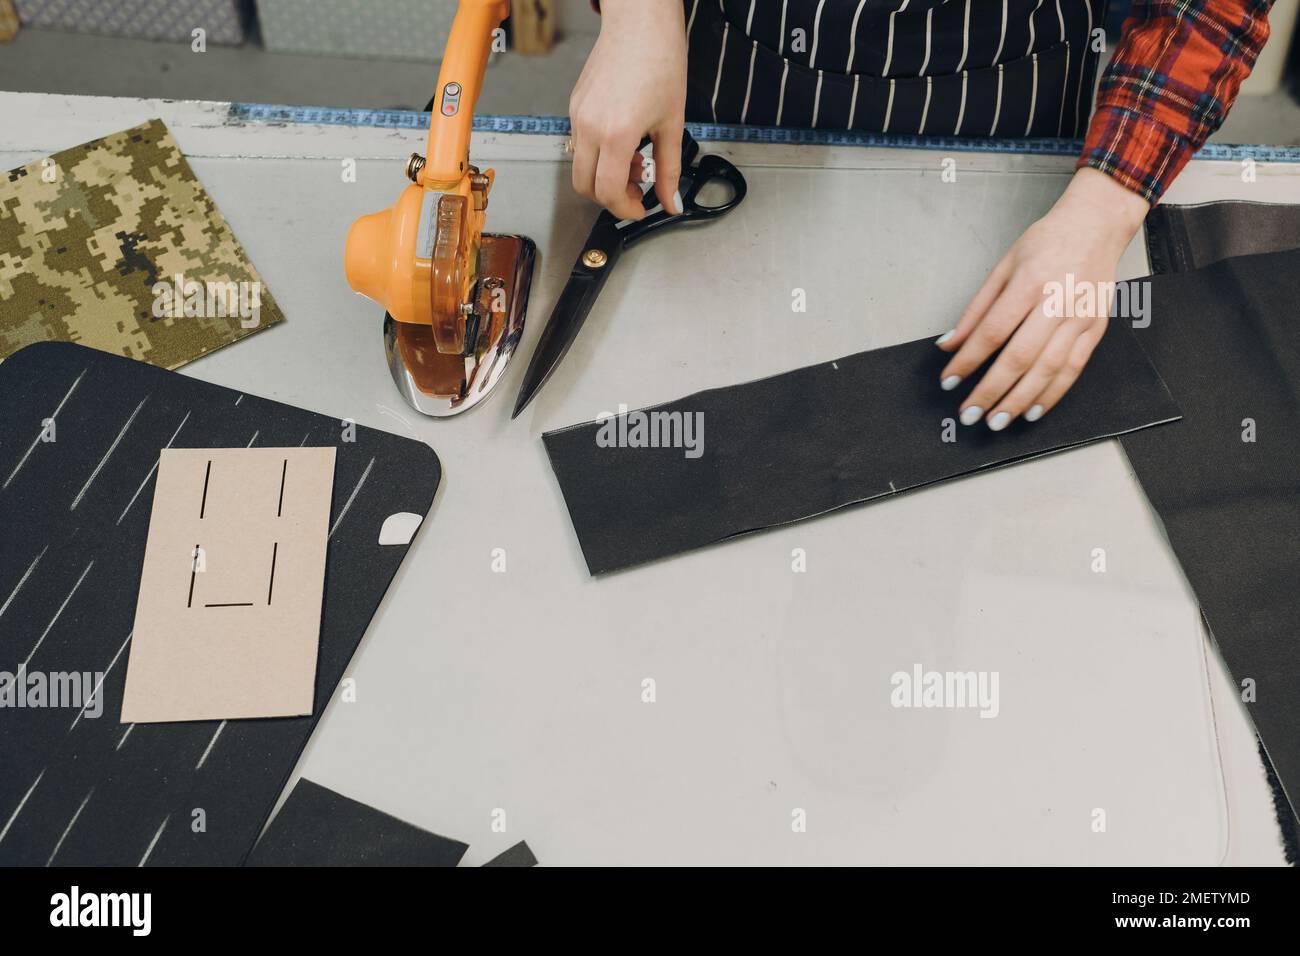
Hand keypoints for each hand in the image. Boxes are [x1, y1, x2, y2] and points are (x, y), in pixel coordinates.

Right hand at [569, 0, 685, 219]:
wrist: (641, 22)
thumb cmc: (660, 61)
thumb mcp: (672, 123)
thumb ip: (670, 169)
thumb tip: (671, 202)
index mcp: (616, 134)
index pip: (608, 191)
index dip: (625, 208)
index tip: (640, 209)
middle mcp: (589, 127)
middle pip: (585, 186)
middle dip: (610, 197)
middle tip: (637, 189)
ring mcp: (577, 115)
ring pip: (581, 166)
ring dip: (605, 174)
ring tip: (637, 159)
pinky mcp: (574, 105)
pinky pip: (580, 143)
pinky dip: (600, 153)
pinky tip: (625, 139)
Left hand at [935, 168, 1149, 429]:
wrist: (1097, 224)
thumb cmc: (1048, 242)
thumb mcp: (1003, 266)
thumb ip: (976, 310)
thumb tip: (948, 344)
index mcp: (1030, 283)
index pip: (992, 332)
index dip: (967, 361)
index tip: (949, 381)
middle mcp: (1057, 302)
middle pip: (1020, 357)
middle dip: (991, 391)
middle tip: (970, 413)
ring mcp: (1080, 317)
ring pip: (1048, 370)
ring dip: (1019, 400)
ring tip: (996, 421)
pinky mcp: (1096, 328)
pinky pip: (1073, 369)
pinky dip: (1052, 394)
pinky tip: (1032, 410)